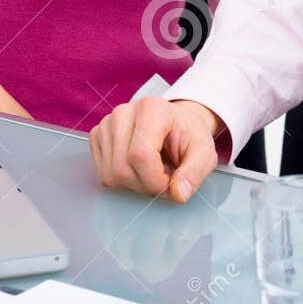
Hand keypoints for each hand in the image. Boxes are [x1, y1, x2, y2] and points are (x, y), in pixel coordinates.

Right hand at [89, 97, 222, 202]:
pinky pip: (103, 174)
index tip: (171, 183)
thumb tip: (178, 194)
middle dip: (145, 185)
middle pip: (122, 169)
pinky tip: (137, 168)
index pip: (140, 155)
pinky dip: (121, 180)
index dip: (155, 180)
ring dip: (134, 184)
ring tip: (152, 171)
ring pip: (110, 175)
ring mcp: (107, 124)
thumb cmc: (189, 136)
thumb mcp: (204, 153)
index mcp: (152, 109)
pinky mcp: (97, 136)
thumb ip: (195, 173)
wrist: (176, 123)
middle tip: (164, 177)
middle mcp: (124, 113)